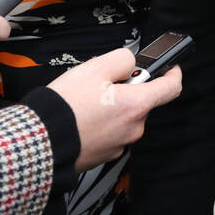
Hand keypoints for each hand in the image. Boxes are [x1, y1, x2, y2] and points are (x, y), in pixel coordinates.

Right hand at [47, 48, 182, 170]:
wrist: (41, 141)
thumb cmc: (66, 106)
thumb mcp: (95, 67)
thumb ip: (122, 59)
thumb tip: (132, 63)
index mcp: (136, 105)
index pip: (171, 87)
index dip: (172, 72)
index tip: (169, 66)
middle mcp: (133, 128)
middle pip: (143, 102)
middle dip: (129, 89)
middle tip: (103, 83)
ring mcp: (120, 144)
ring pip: (125, 117)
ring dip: (114, 106)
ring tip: (86, 102)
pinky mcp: (105, 154)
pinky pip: (111, 132)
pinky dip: (102, 123)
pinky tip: (82, 117)